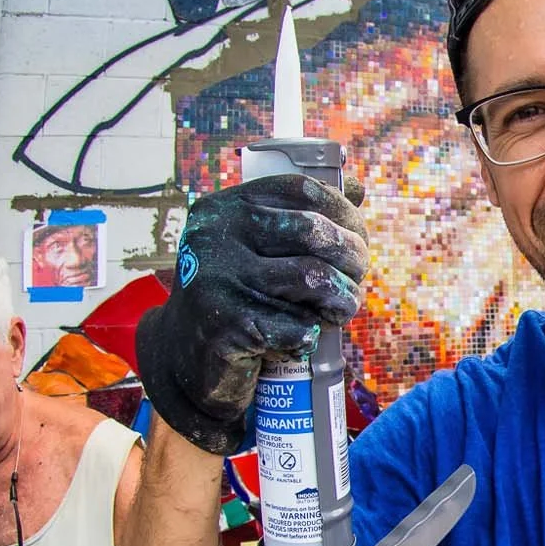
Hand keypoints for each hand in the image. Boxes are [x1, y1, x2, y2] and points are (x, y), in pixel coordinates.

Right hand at [135, 173, 367, 454]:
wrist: (186, 356)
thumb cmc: (236, 294)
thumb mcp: (256, 247)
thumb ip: (300, 215)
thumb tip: (355, 189)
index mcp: (225, 208)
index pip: (301, 190)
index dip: (343, 211)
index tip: (358, 236)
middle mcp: (215, 237)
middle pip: (313, 230)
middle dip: (352, 255)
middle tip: (358, 276)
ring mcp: (217, 281)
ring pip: (313, 277)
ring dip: (343, 298)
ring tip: (342, 308)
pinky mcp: (226, 327)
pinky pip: (298, 325)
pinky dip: (313, 333)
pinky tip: (306, 336)